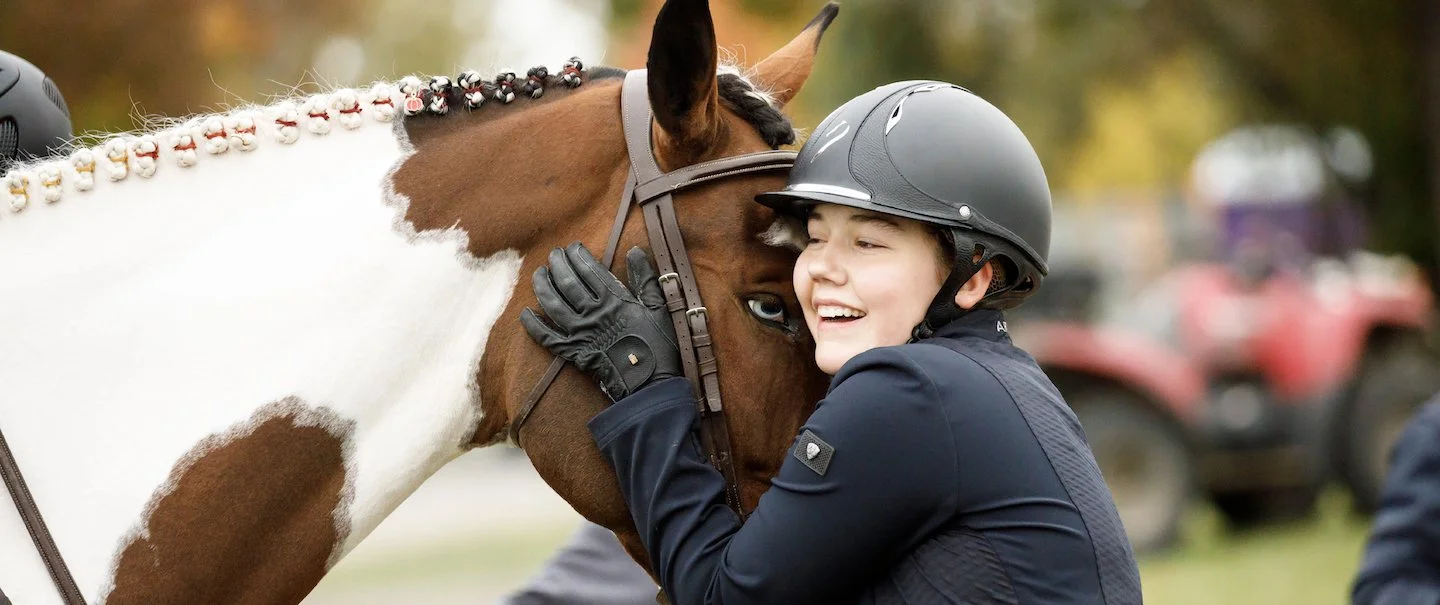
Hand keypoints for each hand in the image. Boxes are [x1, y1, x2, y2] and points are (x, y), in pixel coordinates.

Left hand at [521, 243, 682, 401]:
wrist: (650, 384)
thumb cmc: (658, 345)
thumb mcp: (659, 308)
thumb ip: (645, 279)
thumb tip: (635, 251)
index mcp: (614, 299)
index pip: (589, 270)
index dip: (578, 256)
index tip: (572, 247)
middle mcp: (593, 313)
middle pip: (567, 283)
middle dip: (557, 264)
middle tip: (553, 254)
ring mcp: (580, 333)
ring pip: (553, 305)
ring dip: (542, 287)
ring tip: (538, 274)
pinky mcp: (574, 352)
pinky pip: (547, 338)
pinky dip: (534, 326)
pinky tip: (525, 313)